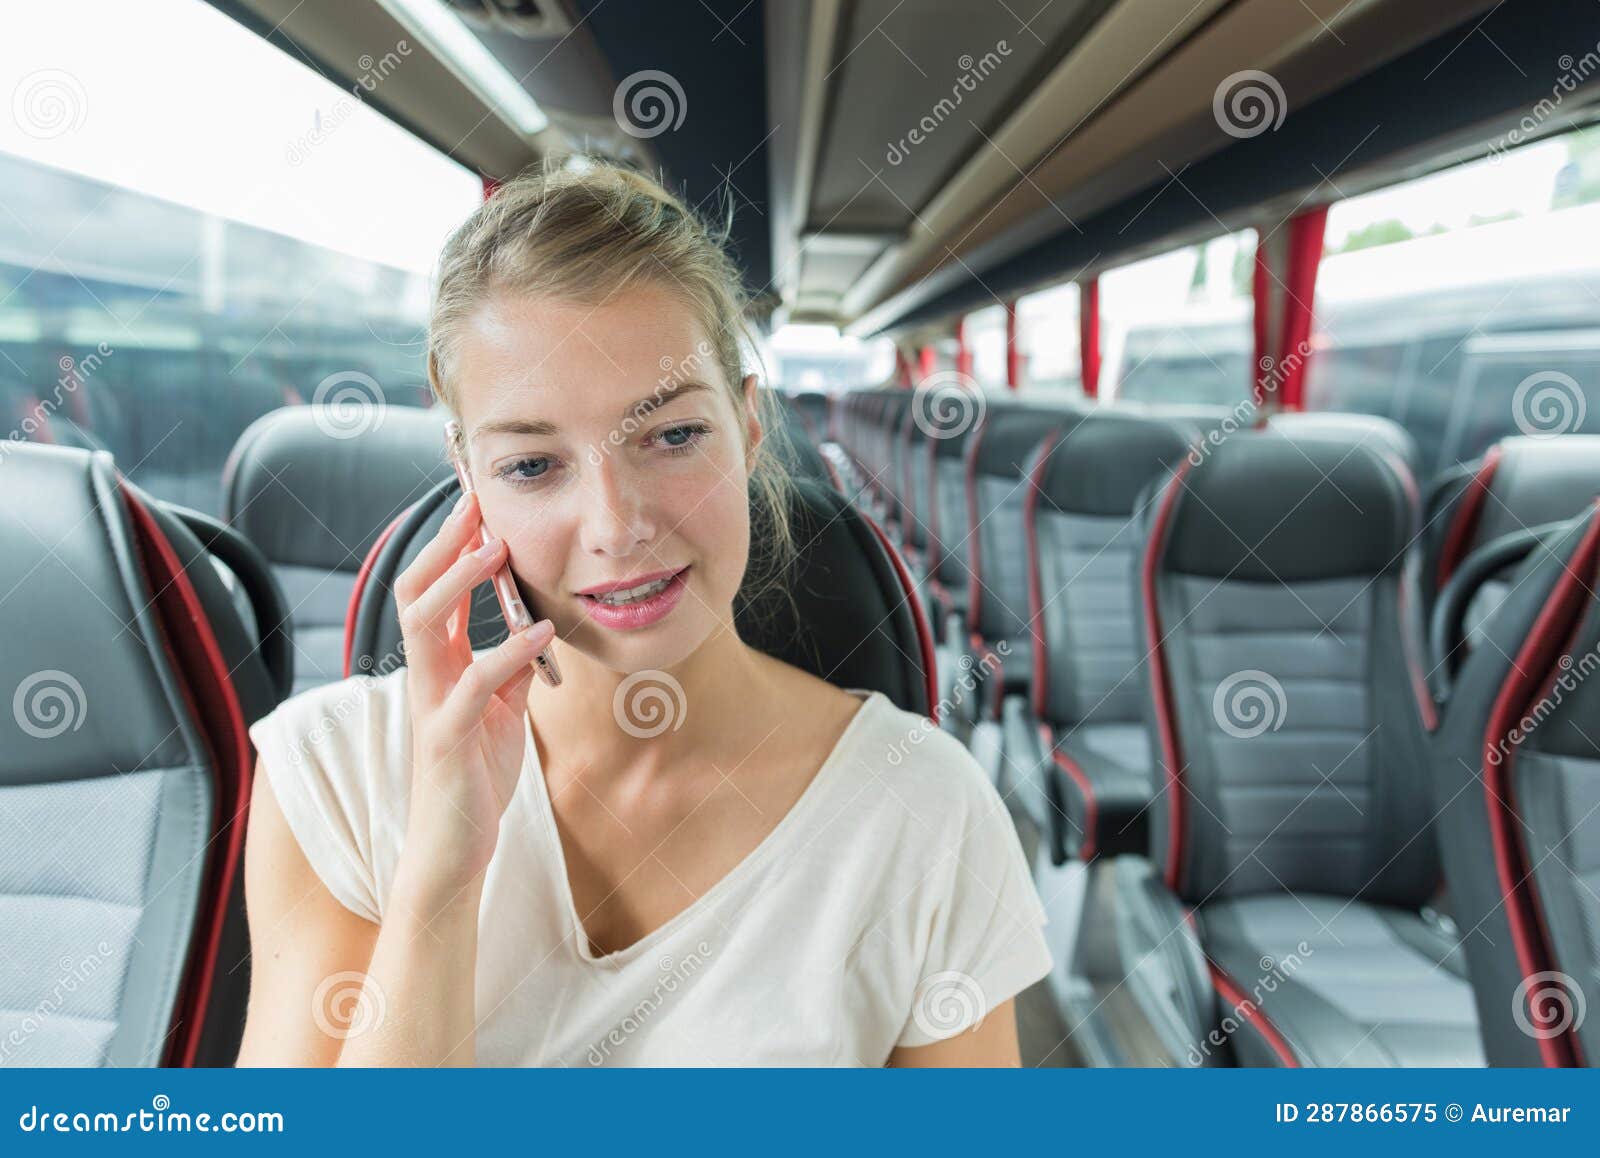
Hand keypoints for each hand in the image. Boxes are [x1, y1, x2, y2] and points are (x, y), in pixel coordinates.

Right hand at [391, 491, 554, 901]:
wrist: (455, 851)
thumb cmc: (475, 780)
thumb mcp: (502, 714)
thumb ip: (510, 671)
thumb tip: (534, 628)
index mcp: (436, 668)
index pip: (432, 591)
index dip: (451, 546)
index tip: (480, 504)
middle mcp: (424, 678)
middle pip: (414, 591)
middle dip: (444, 544)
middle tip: (478, 505)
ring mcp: (430, 706)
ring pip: (423, 626)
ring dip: (461, 582)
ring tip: (498, 550)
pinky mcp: (446, 741)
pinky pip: (472, 685)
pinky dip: (507, 653)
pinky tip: (540, 633)